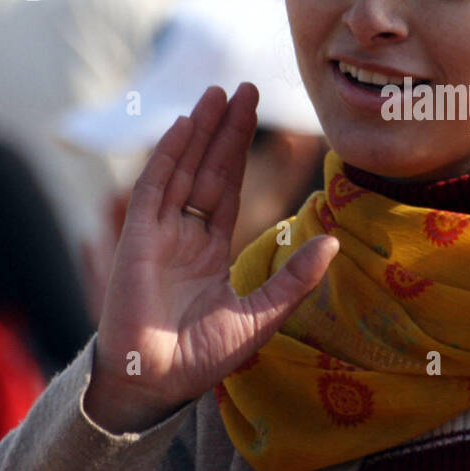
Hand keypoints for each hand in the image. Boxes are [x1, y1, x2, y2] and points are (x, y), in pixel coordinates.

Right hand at [84, 83, 337, 433]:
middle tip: (243, 86)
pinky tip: (185, 126)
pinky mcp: (138, 239)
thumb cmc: (201, 358)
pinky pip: (154, 188)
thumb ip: (294, 279)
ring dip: (199, 131)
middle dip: (225, 129)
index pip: (228, 187)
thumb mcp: (261, 316)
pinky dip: (169, 155)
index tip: (254, 112)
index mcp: (209, 250)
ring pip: (182, 169)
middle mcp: (183, 235)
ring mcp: (158, 234)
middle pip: (208, 169)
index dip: (240, 150)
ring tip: (217, 92)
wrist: (157, 384)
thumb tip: (332, 242)